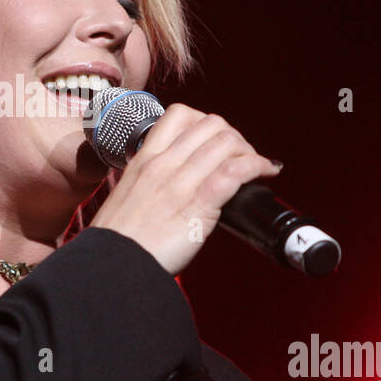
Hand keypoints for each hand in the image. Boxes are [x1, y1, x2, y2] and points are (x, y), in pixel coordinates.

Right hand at [89, 105, 281, 274]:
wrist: (113, 266)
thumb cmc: (119, 239)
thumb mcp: (127, 196)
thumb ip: (149, 183)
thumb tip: (173, 184)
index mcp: (144, 159)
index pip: (179, 115)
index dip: (206, 122)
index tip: (216, 141)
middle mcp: (163, 164)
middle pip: (211, 124)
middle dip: (233, 136)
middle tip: (241, 156)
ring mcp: (181, 182)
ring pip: (226, 143)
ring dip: (249, 150)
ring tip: (257, 165)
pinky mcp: (199, 204)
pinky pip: (236, 171)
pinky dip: (258, 166)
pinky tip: (266, 172)